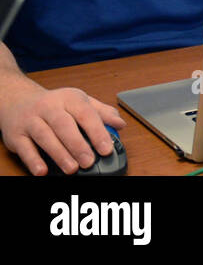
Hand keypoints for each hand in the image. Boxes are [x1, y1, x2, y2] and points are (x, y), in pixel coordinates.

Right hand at [0, 81, 123, 175]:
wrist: (18, 100)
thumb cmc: (55, 104)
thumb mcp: (79, 101)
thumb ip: (101, 112)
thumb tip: (120, 124)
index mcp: (69, 98)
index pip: (86, 114)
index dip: (97, 132)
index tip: (106, 149)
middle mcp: (49, 107)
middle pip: (64, 125)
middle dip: (78, 145)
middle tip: (89, 162)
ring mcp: (31, 120)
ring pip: (45, 136)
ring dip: (59, 154)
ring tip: (72, 168)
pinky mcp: (16, 135)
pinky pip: (24, 148)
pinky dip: (33, 160)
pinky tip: (43, 171)